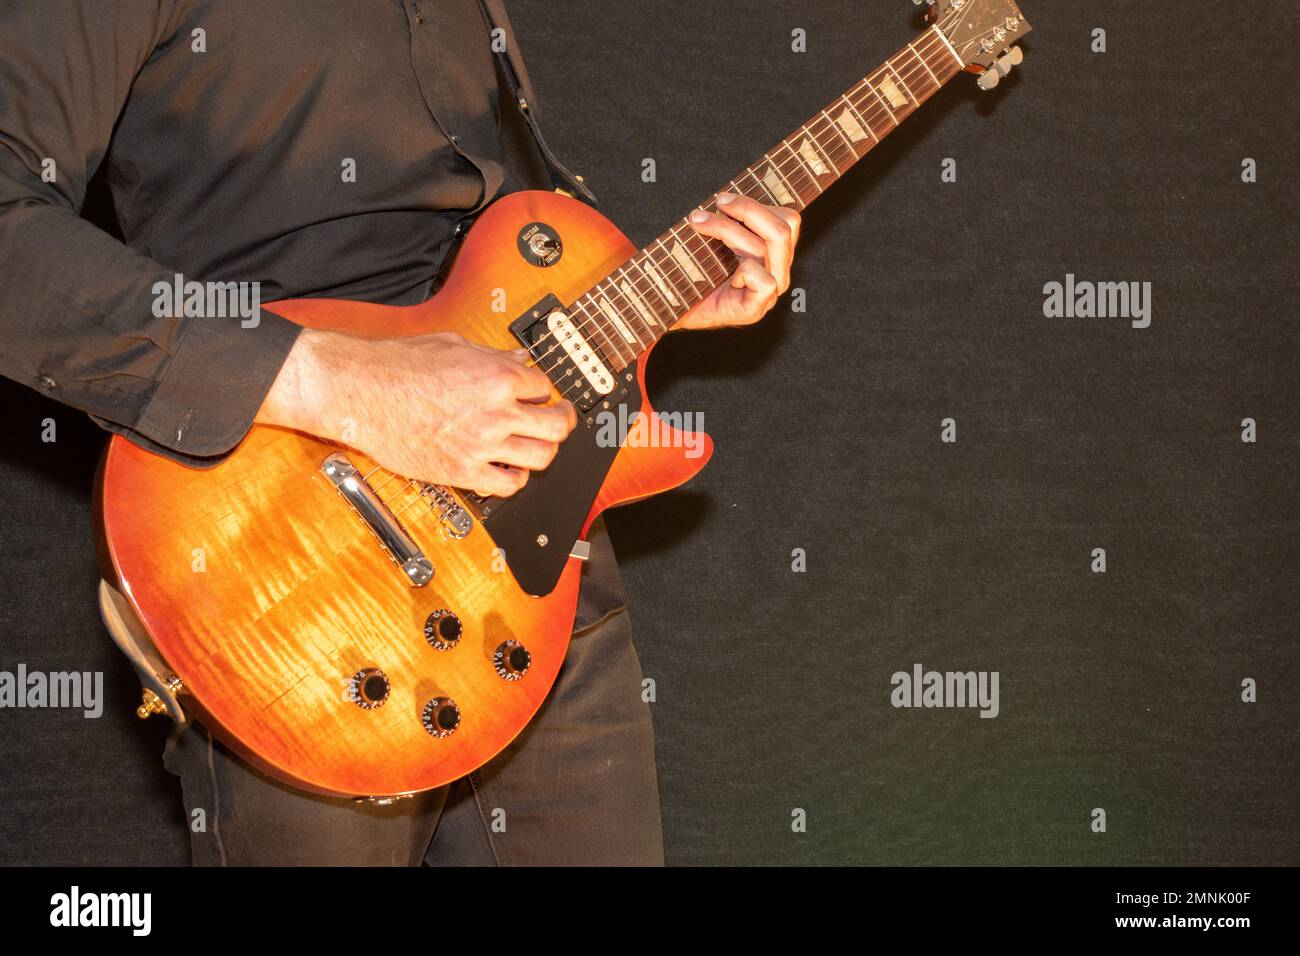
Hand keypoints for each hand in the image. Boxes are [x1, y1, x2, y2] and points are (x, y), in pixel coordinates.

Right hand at [258, 329, 575, 497]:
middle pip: (556, 426)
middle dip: (562, 423)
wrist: (359, 391)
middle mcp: (496, 412)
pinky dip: (515, 479)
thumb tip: (519, 359)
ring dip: (543, 452)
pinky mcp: (461, 472)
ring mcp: (481, 445)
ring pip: (541, 458)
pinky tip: (508, 469)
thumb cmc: (397, 365)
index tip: (540, 396)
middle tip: (560, 421)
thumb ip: (492, 356)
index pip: (545, 387)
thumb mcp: (453, 345)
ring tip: (535, 446)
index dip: (544, 391)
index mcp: (497, 376)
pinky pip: (507, 485)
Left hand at [675, 192, 800, 329]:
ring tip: (699, 223)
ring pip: (765, 248)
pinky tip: (721, 273)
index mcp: (775, 254)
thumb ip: (732, 220)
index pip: (789, 220)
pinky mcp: (755, 309)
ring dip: (727, 229)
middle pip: (784, 228)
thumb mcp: (717, 238)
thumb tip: (727, 196)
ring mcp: (769, 294)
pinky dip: (743, 270)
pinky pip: (763, 280)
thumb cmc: (693, 271)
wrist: (673, 308)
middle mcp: (778, 273)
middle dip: (747, 209)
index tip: (722, 200)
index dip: (757, 204)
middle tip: (716, 203)